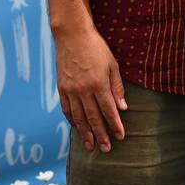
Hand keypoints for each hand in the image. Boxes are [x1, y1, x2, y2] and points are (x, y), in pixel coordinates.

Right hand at [56, 30, 126, 152]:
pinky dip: (72, 120)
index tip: (121, 136)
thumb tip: (123, 107)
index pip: (109, 110)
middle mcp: (84, 90)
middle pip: (93, 118)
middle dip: (101, 135)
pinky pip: (67, 109)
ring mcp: (71, 90)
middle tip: (107, 149)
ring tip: (90, 145)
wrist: (72, 35)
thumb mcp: (112, 65)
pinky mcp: (62, 88)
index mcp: (99, 84)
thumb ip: (117, 87)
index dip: (115, 125)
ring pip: (78, 117)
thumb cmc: (96, 48)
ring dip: (85, 133)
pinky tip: (77, 128)